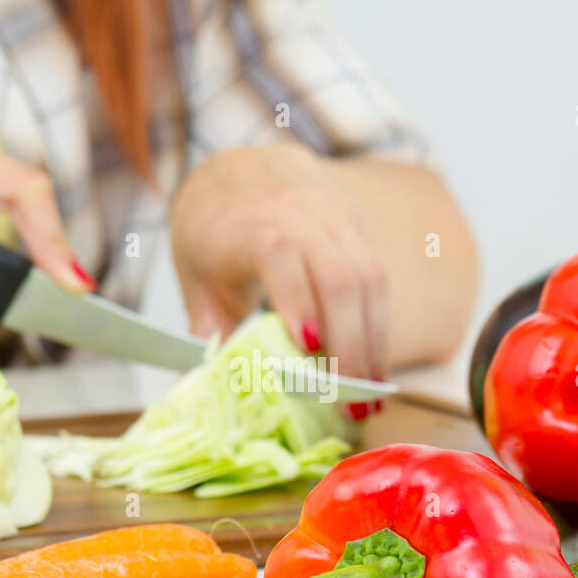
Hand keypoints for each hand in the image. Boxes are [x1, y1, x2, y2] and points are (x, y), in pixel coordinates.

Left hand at [170, 143, 389, 391]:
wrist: (244, 173)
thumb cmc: (217, 234)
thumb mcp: (197, 279)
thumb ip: (206, 331)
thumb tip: (208, 389)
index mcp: (251, 223)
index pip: (282, 253)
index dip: (297, 299)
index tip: (306, 347)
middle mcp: (301, 212)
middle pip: (340, 275)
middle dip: (349, 345)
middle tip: (351, 404)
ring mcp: (338, 218)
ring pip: (371, 280)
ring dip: (374, 345)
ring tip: (370, 398)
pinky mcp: (361, 229)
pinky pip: (380, 281)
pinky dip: (378, 331)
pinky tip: (375, 370)